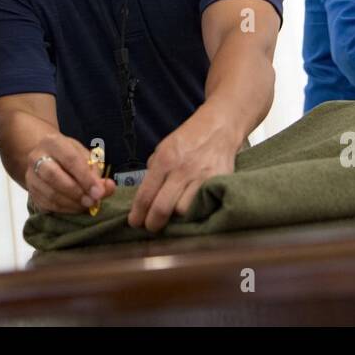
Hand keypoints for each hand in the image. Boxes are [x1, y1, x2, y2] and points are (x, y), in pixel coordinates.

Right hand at [24, 132, 115, 213]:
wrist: (48, 158)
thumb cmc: (71, 157)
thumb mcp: (86, 158)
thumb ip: (97, 173)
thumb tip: (108, 188)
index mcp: (53, 142)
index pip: (70, 159)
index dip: (85, 178)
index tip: (99, 192)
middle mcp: (36, 157)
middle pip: (53, 176)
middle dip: (75, 191)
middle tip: (92, 201)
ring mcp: (30, 175)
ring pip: (49, 193)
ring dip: (70, 203)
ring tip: (86, 206)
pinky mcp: (30, 191)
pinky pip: (46, 204)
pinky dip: (63, 209)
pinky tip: (75, 208)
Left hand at [129, 109, 238, 232]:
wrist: (219, 127)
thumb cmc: (189, 138)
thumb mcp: (164, 148)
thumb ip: (154, 171)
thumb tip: (145, 196)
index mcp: (164, 160)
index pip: (145, 194)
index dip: (138, 214)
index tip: (134, 223)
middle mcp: (181, 170)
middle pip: (162, 208)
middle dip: (153, 224)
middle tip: (150, 227)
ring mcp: (200, 177)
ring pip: (183, 211)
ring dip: (175, 218)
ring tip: (172, 216)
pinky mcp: (217, 182)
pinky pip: (201, 206)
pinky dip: (193, 212)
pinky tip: (189, 211)